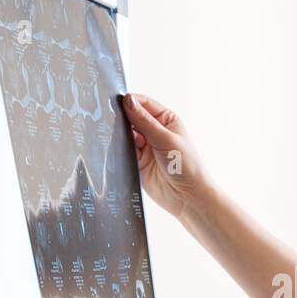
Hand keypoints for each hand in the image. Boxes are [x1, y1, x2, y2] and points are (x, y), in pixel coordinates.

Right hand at [120, 93, 210, 220]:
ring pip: (125, 134)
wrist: (188, 197)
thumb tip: (128, 100)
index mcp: (166, 119)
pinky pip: (123, 150)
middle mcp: (154, 131)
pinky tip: (114, 148)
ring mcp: (145, 146)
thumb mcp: (165, 139)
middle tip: (109, 117)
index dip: (130, 101)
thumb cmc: (186, 166)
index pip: (143, 103)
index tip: (115, 101)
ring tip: (111, 134)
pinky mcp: (137, 161)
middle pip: (131, 117)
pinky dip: (117, 149)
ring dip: (119, 134)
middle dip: (121, 118)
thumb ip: (144, 121)